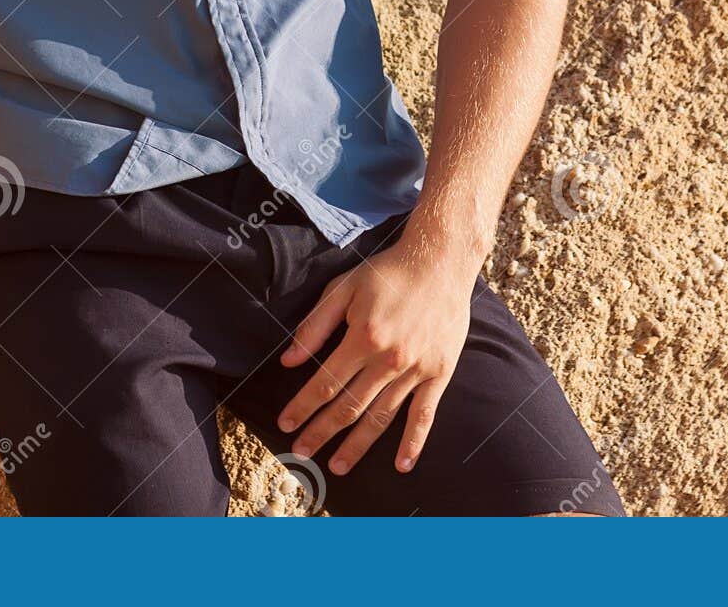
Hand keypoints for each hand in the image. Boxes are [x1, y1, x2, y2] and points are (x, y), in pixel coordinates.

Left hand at [277, 239, 473, 475]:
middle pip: (349, 406)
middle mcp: (389, 359)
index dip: (302, 407)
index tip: (285, 424)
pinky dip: (413, 443)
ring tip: (337, 467)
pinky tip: (401, 465)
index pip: (325, 383)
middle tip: (301, 452)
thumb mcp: (345, 286)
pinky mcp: (439, 372)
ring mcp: (416, 369)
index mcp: (363, 337)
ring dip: (357, 445)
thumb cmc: (389, 271)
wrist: (441, 260)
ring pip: (381, 417)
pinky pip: (424, 414)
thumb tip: (288, 360)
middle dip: (321, 432)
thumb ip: (316, 324)